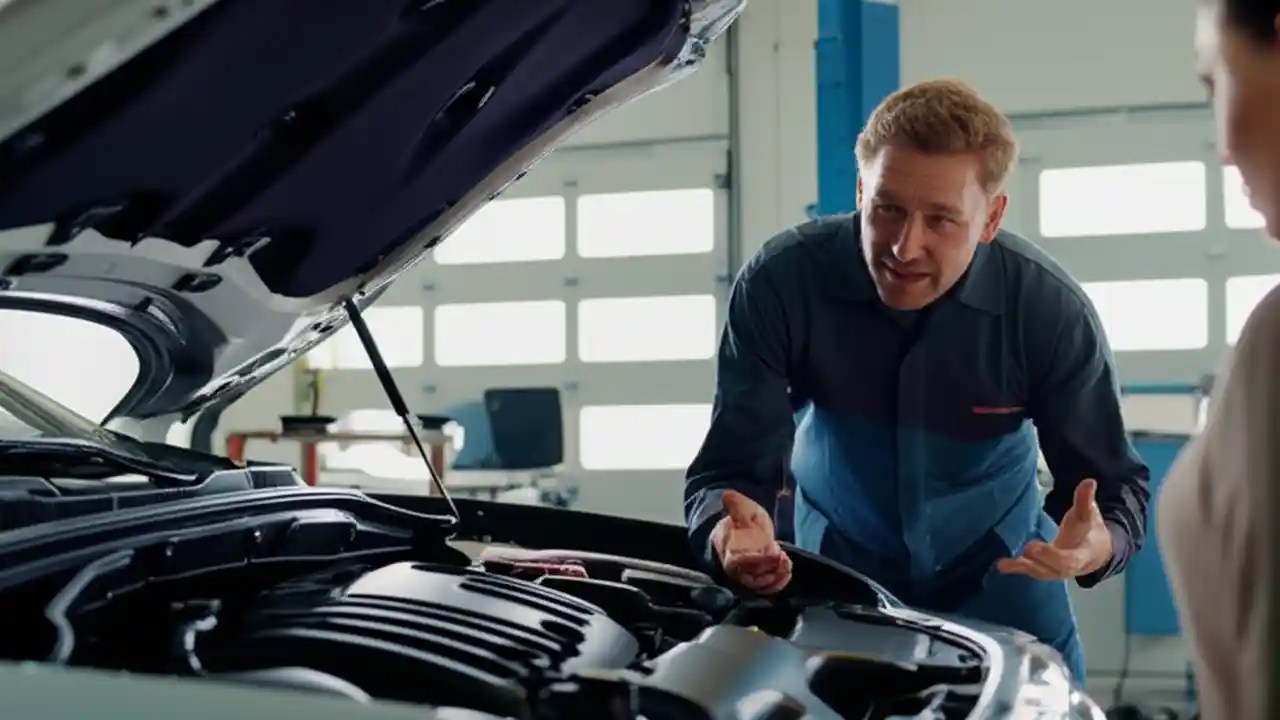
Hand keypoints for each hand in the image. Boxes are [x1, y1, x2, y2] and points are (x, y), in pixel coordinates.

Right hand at [711, 490, 792, 593]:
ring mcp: (746, 576)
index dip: (754, 560)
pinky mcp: (757, 580)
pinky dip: (777, 583)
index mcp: (727, 550)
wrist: (740, 534)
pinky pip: (766, 588)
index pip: (737, 562)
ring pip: (759, 584)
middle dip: (768, 568)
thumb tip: (726, 494)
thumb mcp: (741, 510)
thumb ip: (736, 506)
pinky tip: (787, 571)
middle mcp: (735, 568)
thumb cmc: (740, 522)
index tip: (771, 551)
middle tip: (782, 557)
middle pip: (749, 576)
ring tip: (787, 563)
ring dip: (775, 576)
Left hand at [996, 479, 1112, 580]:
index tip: (1035, 546)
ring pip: (1039, 572)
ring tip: (1004, 563)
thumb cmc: (1087, 530)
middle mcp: (1066, 568)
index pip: (1069, 559)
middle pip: (1053, 568)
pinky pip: (1028, 571)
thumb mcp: (1087, 515)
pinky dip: (1014, 569)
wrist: (1093, 552)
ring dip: (1022, 567)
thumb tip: (1089, 481)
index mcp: (1080, 556)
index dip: (1053, 555)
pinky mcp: (1041, 569)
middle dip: (1039, 560)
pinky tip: (1000, 565)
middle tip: (1026, 549)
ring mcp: (1053, 571)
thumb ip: (1085, 501)